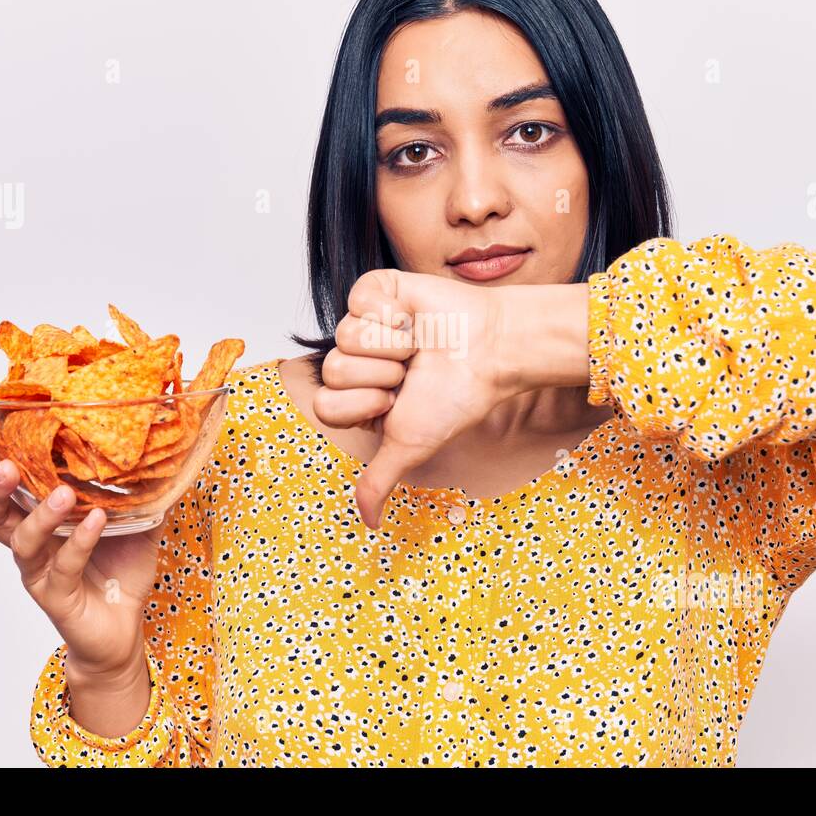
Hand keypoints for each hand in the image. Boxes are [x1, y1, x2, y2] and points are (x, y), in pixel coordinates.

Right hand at [0, 418, 159, 682]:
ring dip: (39, 514)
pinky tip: (96, 521)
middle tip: (4, 463)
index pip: (0, 483)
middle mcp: (31, 543)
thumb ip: (139, 487)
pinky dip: (80, 541)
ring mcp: (41, 571)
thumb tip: (160, 445)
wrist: (125, 628)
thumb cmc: (119, 571)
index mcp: (38, 518)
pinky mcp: (57, 597)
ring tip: (62, 493)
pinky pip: (64, 566)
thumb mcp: (136, 520)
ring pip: (21, 541)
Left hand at [316, 269, 587, 527]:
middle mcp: (357, 361)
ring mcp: (364, 324)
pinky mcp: (375, 291)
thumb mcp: (411, 445)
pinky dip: (390, 311)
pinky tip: (413, 318)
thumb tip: (369, 524)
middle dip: (380, 375)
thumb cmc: (455, 396)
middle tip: (411, 373)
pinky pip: (357, 300)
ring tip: (418, 346)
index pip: (326, 405)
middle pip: (332, 370)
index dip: (365, 404)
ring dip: (390, 344)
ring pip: (345, 335)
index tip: (399, 400)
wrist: (488, 350)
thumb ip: (380, 481)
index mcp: (358, 396)